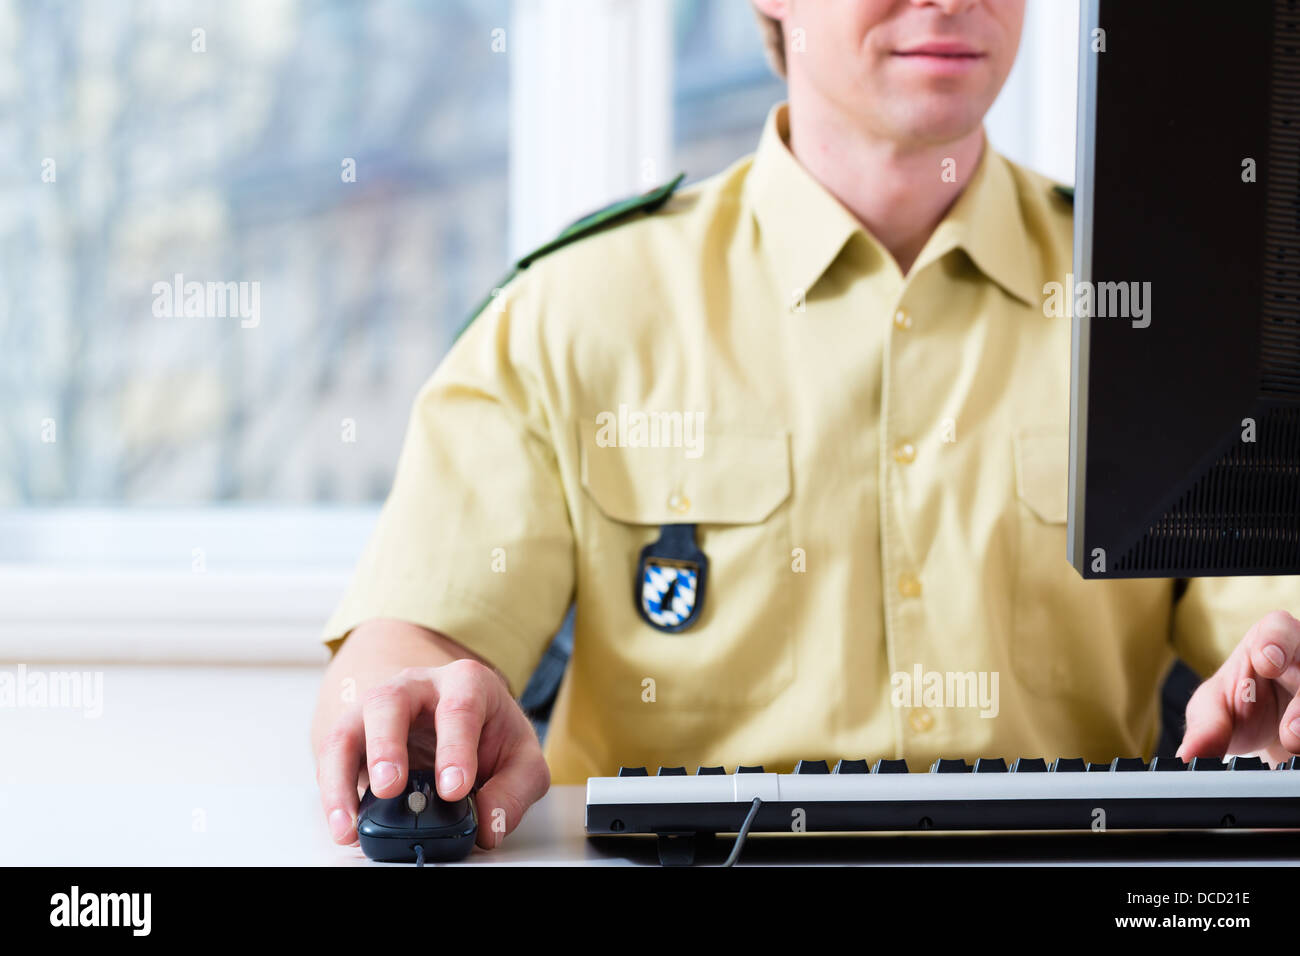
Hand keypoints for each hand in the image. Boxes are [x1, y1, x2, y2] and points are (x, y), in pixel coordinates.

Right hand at [315, 658, 550, 849]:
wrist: (464, 721)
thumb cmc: (492, 734)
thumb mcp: (521, 758)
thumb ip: (514, 791)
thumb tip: (489, 825)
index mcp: (465, 683)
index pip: (459, 707)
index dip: (455, 748)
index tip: (454, 789)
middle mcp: (415, 687)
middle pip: (390, 701)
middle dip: (387, 745)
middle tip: (392, 787)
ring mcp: (378, 710)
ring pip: (349, 728)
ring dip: (343, 776)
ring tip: (351, 822)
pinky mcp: (356, 737)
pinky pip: (334, 758)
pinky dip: (334, 794)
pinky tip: (343, 826)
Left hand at [1178, 610, 1299, 766]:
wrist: (1264, 730)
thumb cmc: (1240, 703)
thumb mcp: (1214, 711)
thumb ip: (1206, 729)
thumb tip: (1187, 756)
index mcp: (1268, 642)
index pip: (1279, 627)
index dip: (1277, 640)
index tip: (1267, 662)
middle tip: (1290, 732)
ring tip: (1294, 744)